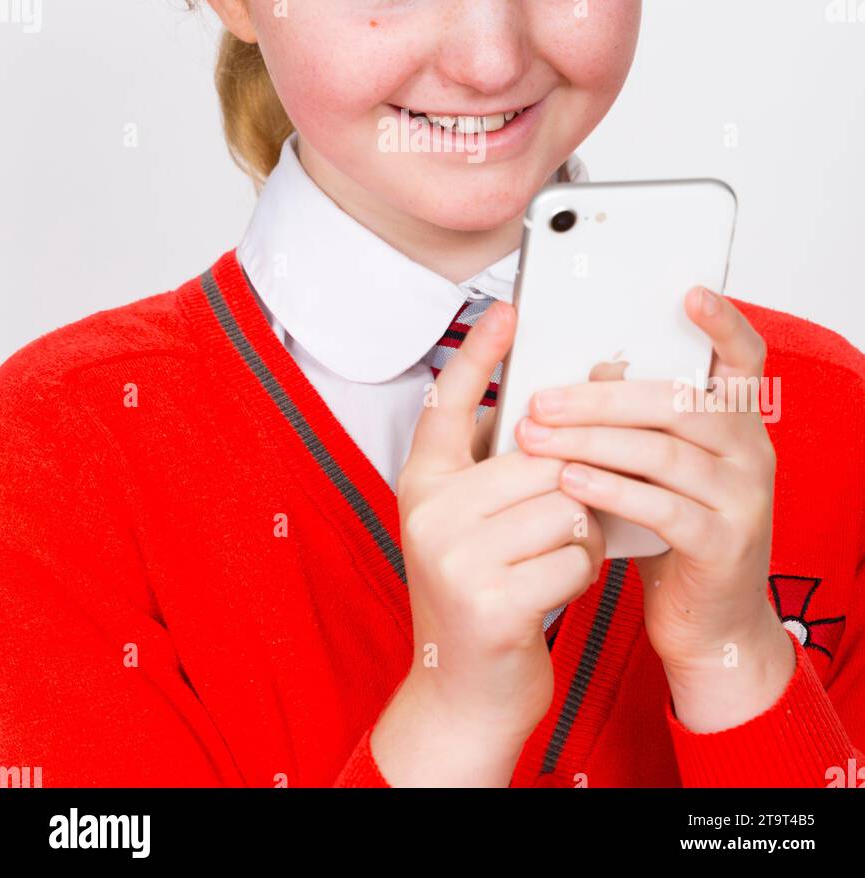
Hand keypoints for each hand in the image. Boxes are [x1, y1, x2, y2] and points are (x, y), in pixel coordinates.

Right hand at [397, 299, 605, 748]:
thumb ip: (503, 466)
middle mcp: (429, 511)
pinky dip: (579, 572)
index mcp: (423, 483)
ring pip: (565, 501)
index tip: (511, 308)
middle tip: (559, 518)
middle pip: (538, 454)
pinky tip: (553, 590)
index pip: (449, 401)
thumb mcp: (477, 523)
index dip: (480, 352)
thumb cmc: (484, 594)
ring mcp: (454, 556)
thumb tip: (568, 400)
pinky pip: (573, 554)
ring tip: (550, 559)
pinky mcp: (490, 600)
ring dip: (578, 532)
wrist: (464, 693)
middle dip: (571, 484)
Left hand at [515, 286, 791, 697]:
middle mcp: (752, 450)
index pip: (744, 358)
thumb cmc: (673, 527)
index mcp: (737, 419)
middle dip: (601, 397)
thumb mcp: (656, 464)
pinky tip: (571, 481)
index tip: (689, 293)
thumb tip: (591, 366)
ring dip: (592, 440)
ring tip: (537, 438)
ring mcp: (744, 498)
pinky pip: (664, 506)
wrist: (710, 621)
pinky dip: (612, 489)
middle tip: (540, 398)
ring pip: (665, 451)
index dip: (723, 323)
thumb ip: (636, 416)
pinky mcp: (724, 544)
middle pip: (679, 402)